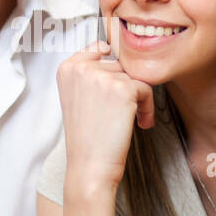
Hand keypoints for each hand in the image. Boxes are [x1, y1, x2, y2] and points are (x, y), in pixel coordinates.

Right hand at [56, 39, 155, 190]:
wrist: (90, 166)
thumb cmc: (86, 136)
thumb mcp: (77, 97)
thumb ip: (89, 72)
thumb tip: (110, 49)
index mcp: (67, 67)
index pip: (98, 49)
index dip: (111, 69)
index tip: (113, 91)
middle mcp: (81, 67)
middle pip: (119, 65)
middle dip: (126, 87)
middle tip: (122, 113)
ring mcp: (101, 76)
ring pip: (134, 76)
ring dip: (138, 98)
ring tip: (129, 120)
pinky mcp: (122, 88)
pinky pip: (146, 88)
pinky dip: (148, 107)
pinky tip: (141, 124)